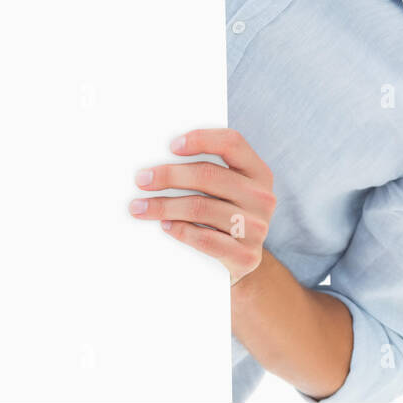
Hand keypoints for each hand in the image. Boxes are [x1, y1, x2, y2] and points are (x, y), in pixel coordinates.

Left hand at [129, 128, 276, 285]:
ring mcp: (257, 228)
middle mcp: (262, 197)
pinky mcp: (246, 256)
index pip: (232, 143)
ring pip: (201, 207)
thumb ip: (206, 172)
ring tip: (140, 207)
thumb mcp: (227, 191)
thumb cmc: (224, 218)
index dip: (201, 139)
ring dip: (163, 206)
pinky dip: (180, 230)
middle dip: (169, 175)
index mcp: (258, 172)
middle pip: (209, 175)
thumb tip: (158, 163)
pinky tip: (164, 226)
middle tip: (142, 180)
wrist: (242, 263)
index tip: (171, 146)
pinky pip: (205, 239)